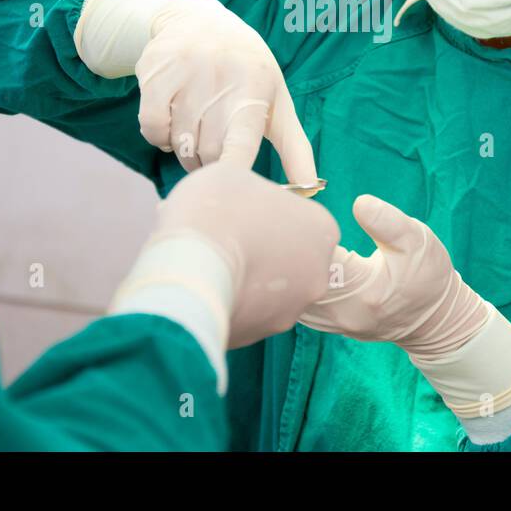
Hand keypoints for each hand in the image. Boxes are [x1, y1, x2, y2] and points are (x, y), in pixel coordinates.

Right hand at [136, 0, 315, 179]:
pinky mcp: (156, 70)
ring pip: (178, 142)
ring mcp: (186, 72)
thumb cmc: (246, 72)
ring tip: (193, 132)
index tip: (228, 189)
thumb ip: (295, 147)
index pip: (241, 141)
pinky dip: (157, 136)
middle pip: (207, 151)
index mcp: (255, 90)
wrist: (196, 19)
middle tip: (211, 156)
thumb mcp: (275, 101)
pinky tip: (170, 123)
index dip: (233, 170)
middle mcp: (222, 78)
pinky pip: (151, 126)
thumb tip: (311, 189)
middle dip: (208, 165)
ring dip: (183, 150)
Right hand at [150, 161, 339, 347]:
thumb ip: (254, 188)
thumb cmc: (215, 212)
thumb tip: (248, 199)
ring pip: (269, 289)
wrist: (187, 269)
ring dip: (246, 277)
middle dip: (262, 249)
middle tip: (228, 238)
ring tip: (210, 262)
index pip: (301, 218)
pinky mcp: (262, 334)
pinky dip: (231, 300)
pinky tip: (206, 286)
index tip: (243, 212)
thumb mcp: (234, 176)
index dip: (269, 214)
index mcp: (322, 228)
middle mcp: (318, 273)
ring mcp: (292, 308)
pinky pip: (247, 313)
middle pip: (289, 256)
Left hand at [300, 194, 488, 357]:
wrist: (434, 318)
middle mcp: (342, 314)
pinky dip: (291, 280)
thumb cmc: (427, 275)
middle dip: (286, 249)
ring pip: (289, 296)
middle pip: (294, 281)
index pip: (317, 258)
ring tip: (284, 237)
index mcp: (364, 292)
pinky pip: (295, 302)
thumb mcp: (418, 241)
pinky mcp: (326, 324)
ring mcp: (332, 324)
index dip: (305, 232)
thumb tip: (360, 203)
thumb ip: (389, 222)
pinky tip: (293, 258)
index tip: (300, 210)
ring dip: (285, 267)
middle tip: (284, 219)